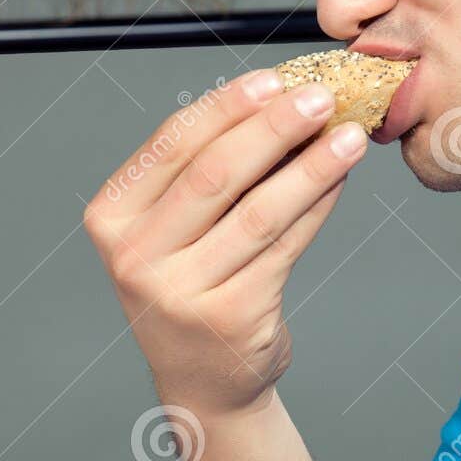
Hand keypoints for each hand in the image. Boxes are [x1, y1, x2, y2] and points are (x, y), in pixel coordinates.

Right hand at [82, 69, 367, 422]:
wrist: (204, 380)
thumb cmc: (192, 286)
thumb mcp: (173, 230)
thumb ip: (205, 171)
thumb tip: (277, 100)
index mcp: (111, 219)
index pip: (172, 145)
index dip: (227, 106)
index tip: (274, 80)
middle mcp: (135, 257)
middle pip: (214, 174)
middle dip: (274, 127)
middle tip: (321, 98)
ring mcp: (181, 292)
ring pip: (258, 211)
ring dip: (311, 167)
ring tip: (349, 137)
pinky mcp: (231, 317)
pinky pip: (285, 246)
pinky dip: (317, 206)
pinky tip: (339, 180)